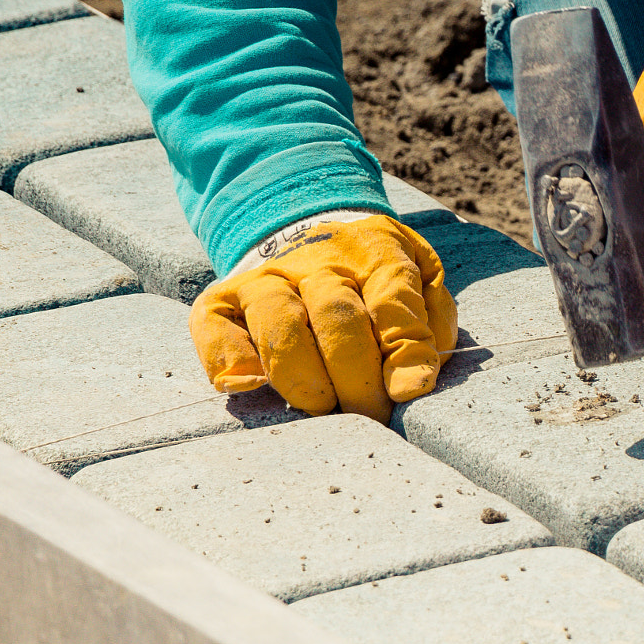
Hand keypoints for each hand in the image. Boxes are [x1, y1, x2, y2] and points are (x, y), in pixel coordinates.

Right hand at [191, 214, 454, 422]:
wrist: (304, 228)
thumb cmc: (374, 273)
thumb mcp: (419, 277)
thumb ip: (429, 320)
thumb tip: (416, 380)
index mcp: (374, 250)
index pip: (391, 300)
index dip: (402, 351)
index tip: (408, 392)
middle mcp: (316, 259)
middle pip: (336, 317)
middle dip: (357, 377)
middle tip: (372, 415)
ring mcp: (265, 276)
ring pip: (278, 323)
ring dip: (303, 377)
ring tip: (324, 408)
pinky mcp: (221, 297)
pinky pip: (214, 328)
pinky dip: (229, 361)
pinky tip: (254, 386)